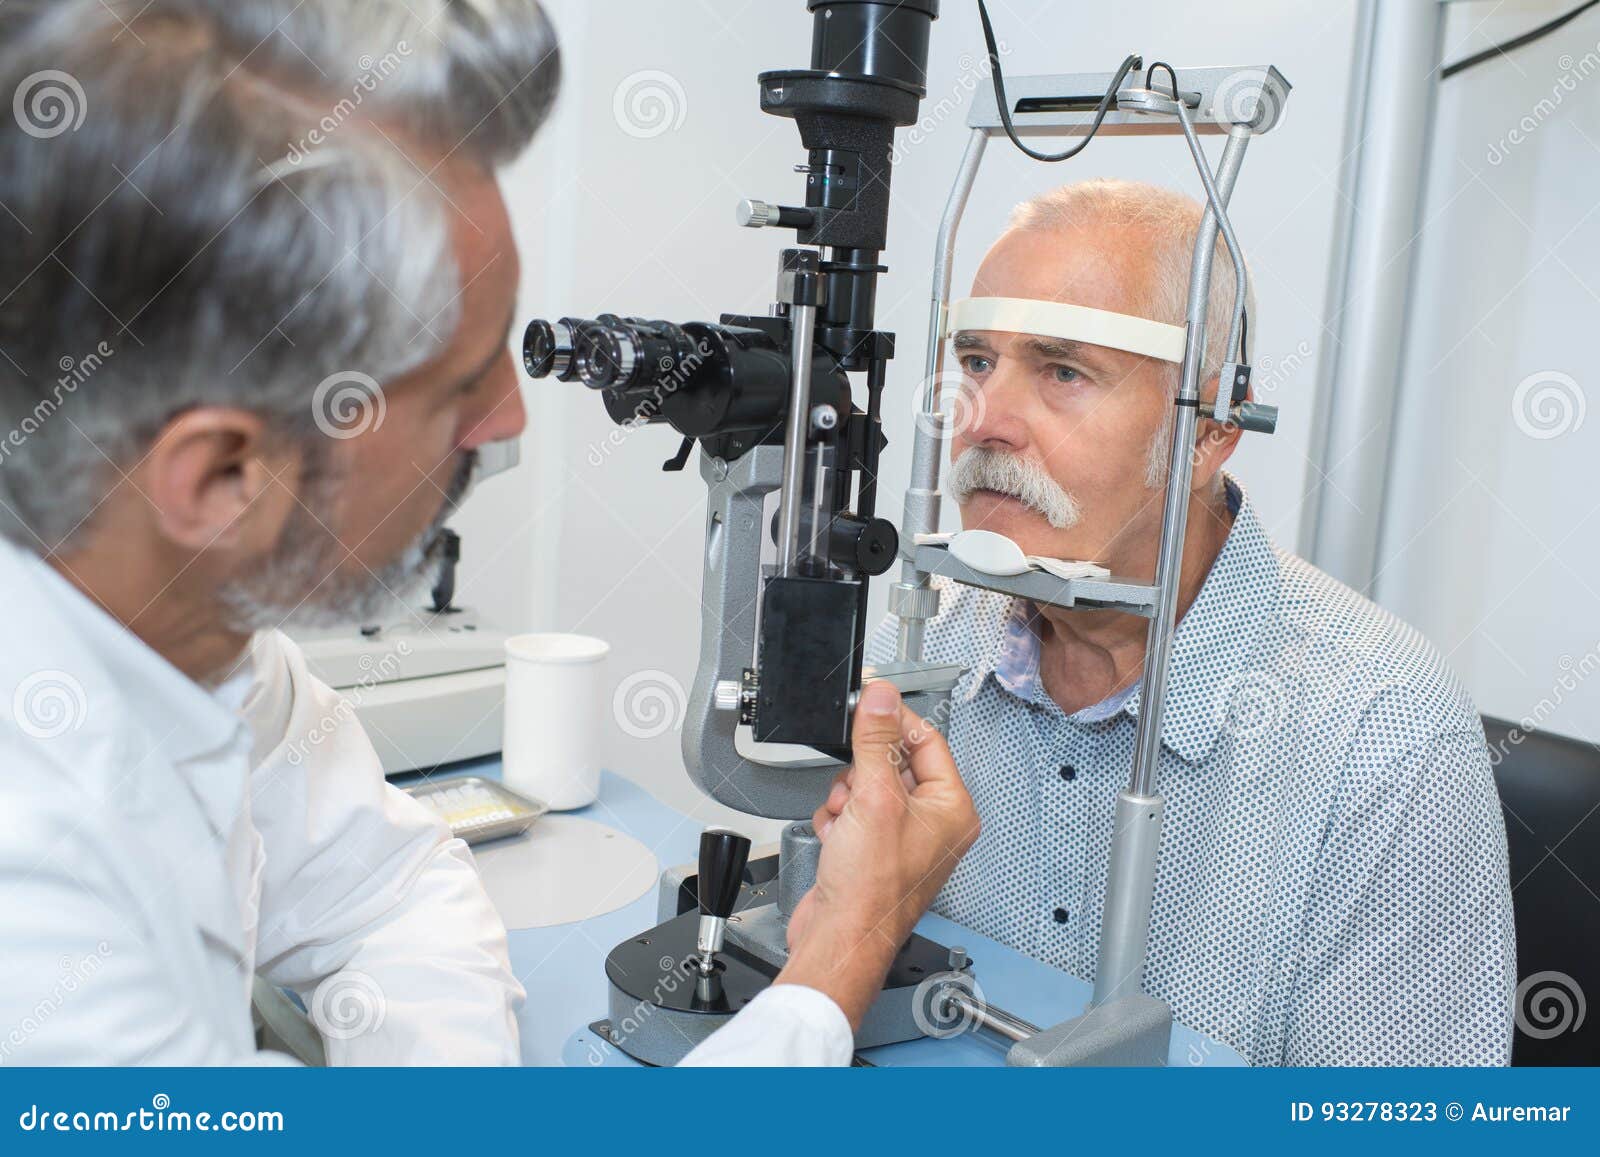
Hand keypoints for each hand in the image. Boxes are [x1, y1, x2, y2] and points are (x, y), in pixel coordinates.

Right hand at [773, 680, 979, 1030]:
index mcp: (952, 808)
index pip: (927, 740)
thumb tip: (882, 697)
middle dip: (862, 773)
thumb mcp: (874, 796)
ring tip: (846, 821)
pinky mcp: (875, 852)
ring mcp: (904, 839)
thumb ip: (876, 740)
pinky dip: (838, 820)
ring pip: (867, 786)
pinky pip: (854, 812)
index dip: (894, 723)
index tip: (868, 706)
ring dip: (846, 798)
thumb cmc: (872, 889)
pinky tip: (837, 839)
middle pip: (892, 763)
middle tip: (856, 789)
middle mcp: (934, 824)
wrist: (840, 938)